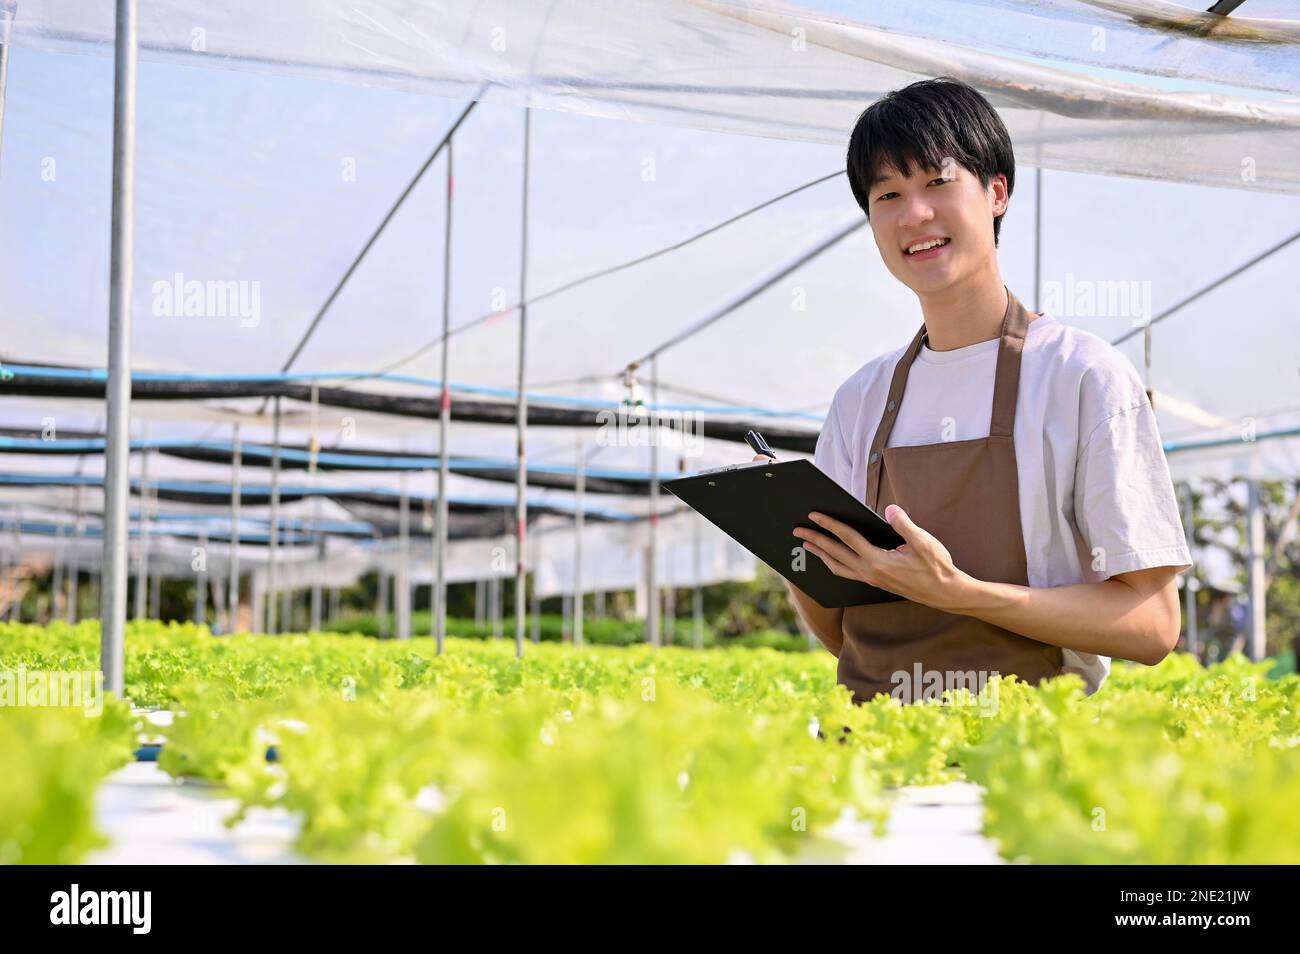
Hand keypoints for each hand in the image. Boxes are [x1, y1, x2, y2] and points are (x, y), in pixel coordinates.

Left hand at [791, 505, 971, 610]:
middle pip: (834, 554)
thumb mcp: (924, 542)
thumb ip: (904, 524)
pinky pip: (847, 573)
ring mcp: (871, 580)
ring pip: (837, 567)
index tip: (814, 514)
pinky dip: (833, 563)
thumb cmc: (937, 567)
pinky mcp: (875, 583)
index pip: (847, 538)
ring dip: (820, 554)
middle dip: (814, 540)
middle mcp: (870, 572)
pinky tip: (830, 558)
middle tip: (797, 530)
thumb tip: (889, 509)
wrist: (945, 593)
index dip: (829, 524)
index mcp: (878, 561)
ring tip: (807, 544)